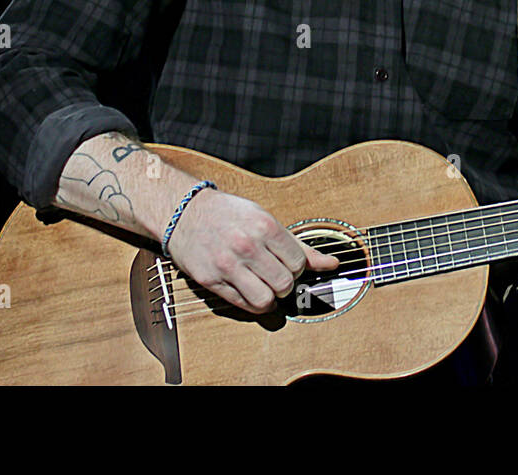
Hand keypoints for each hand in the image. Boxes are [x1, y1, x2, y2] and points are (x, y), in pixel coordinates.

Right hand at [164, 188, 338, 314]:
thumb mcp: (265, 219)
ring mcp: (227, 264)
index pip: (298, 263)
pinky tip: (248, 289)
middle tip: (276, 275)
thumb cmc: (230, 215)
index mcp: (264, 226)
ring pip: (265, 299)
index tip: (287, 263)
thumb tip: (331, 264)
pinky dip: (251, 302)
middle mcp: (246, 245)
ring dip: (269, 297)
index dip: (296, 267)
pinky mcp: (210, 280)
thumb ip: (299, 245)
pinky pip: (242, 304)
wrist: (185, 213)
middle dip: (285, 283)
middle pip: (284, 283)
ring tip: (264, 285)